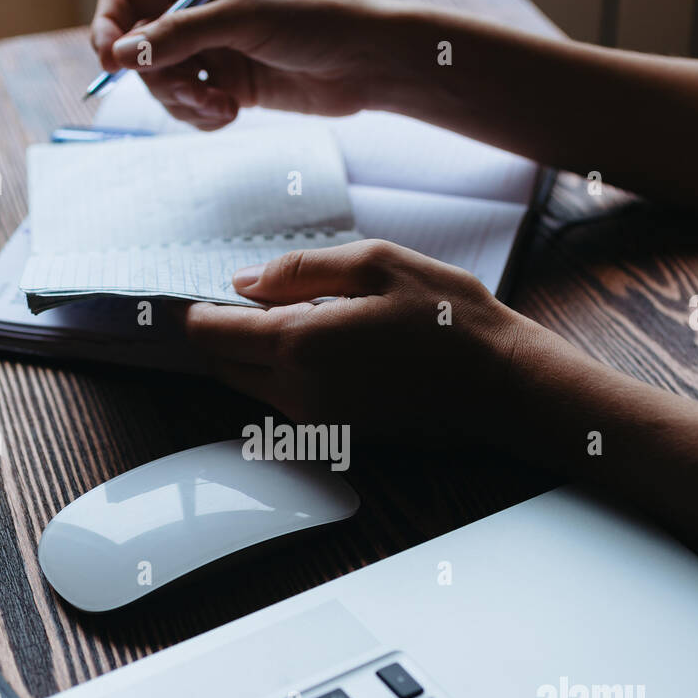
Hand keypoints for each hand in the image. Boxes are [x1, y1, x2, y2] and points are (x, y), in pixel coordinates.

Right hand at [90, 0, 399, 129]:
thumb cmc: (317, 20)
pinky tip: (232, 113)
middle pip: (138, 50)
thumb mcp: (243, 20)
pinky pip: (189, 108)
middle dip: (160, 78)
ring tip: (223, 107)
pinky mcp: (227, 85)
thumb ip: (180, 36)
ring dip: (184, 103)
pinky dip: (203, 117)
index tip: (112, 62)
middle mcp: (197, 9)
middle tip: (196, 92)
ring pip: (162, 85)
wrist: (368, 62)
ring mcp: (212, 50)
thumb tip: (121, 55)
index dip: (110, 30)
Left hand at [179, 242, 529, 436]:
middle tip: (241, 296)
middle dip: (219, 331)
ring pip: (251, 386)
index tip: (197, 287)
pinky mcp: (337, 434)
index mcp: (300, 344)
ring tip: (286, 313)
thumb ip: (300, 271)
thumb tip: (244, 281)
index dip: (195, 308)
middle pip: (222, 365)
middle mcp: (298, 392)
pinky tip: (318, 343)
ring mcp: (317, 420)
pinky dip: (280, 373)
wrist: (502, 385)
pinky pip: (285, 402)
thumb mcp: (375, 263)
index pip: (212, 333)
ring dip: (250, 353)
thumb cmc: (448, 316)